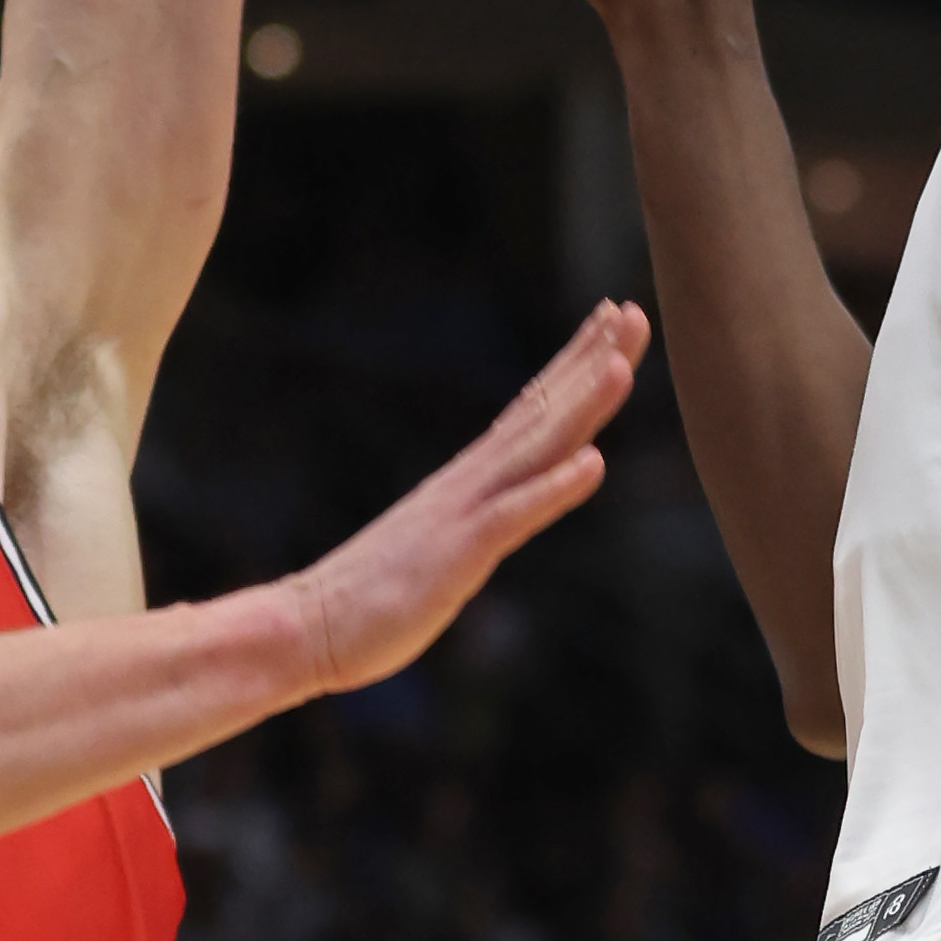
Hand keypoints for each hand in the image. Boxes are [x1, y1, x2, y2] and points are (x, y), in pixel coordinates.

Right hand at [289, 301, 649, 693]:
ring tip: (621, 364)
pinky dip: (555, 487)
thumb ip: (467, 523)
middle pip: (541, 413)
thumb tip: (492, 511)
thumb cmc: (371, 599)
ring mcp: (461, 513)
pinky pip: (513, 515)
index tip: (609, 324)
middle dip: (590, 362)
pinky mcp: (456, 553)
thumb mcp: (437, 549)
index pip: (530, 411)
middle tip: (632, 312)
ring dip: (581, 406)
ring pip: (533, 450)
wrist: (307, 629)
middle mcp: (468, 483)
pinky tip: (594, 462)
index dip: (573, 366)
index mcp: (466, 482)